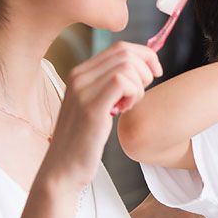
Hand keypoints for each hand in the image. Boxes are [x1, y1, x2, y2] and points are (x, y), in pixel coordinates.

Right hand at [45, 42, 161, 190]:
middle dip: (144, 71)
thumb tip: (142, 70)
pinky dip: (134, 94)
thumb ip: (111, 88)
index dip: (144, 57)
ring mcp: (83, 90)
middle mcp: (79, 76)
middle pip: (125, 53)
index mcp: (79, 74)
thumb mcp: (95, 108)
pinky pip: (122, 82)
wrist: (62, 169)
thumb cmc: (83, 143)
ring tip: (127, 106)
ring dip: (138, 86)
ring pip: (127, 66)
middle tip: (138, 96)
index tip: (155, 73)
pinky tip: (124, 110)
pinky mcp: (91, 107)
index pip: (119, 48)